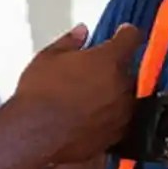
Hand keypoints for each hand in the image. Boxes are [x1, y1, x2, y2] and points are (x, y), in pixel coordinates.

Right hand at [14, 23, 141, 164]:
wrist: (36, 136)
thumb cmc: (40, 94)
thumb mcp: (47, 58)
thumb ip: (70, 42)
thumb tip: (82, 32)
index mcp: (109, 60)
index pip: (131, 38)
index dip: (127, 34)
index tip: (123, 33)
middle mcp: (122, 85)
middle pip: (128, 70)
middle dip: (114, 69)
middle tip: (91, 72)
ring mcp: (123, 112)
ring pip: (125, 95)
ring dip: (113, 93)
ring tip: (86, 97)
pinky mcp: (117, 134)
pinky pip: (118, 118)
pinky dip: (109, 115)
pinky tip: (89, 116)